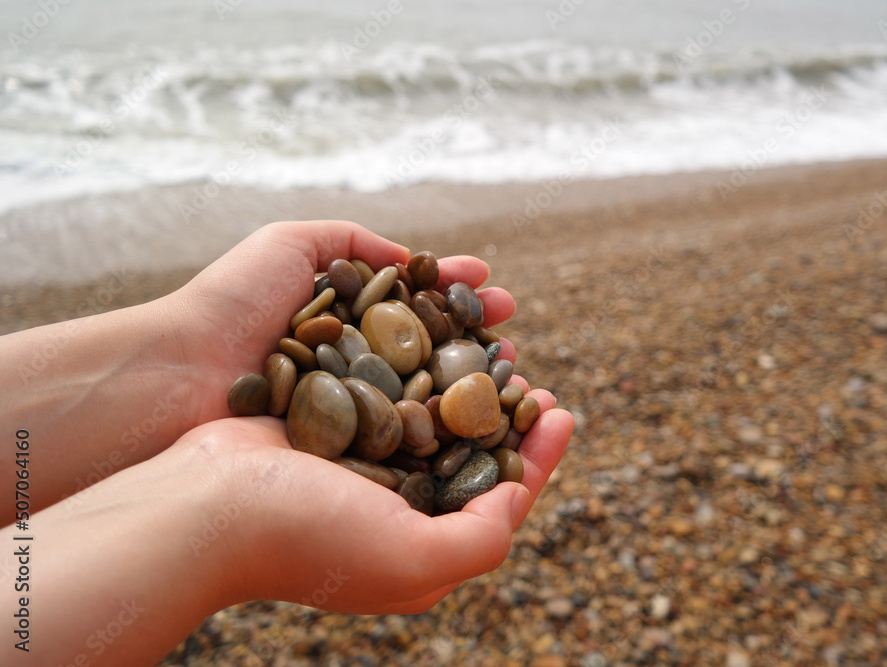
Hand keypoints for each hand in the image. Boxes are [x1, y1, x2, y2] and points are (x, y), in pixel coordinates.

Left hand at [3, 220, 520, 511]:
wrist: (182, 375)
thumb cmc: (230, 304)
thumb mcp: (292, 244)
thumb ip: (357, 243)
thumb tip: (421, 261)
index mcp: (347, 323)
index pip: (418, 307)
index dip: (459, 297)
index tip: (496, 291)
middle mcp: (356, 370)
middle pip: (433, 351)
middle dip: (477, 338)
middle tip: (515, 331)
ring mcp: (353, 415)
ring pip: (429, 398)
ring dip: (473, 387)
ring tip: (513, 373)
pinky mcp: (349, 456)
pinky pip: (408, 441)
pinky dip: (446, 432)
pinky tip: (479, 420)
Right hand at [176, 379, 573, 614]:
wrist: (206, 503)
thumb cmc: (309, 536)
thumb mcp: (415, 562)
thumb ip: (483, 539)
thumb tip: (517, 494)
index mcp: (421, 547)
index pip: (501, 500)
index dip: (538, 457)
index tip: (563, 411)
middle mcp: (395, 509)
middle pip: (469, 457)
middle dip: (506, 416)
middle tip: (530, 377)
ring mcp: (362, 468)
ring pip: (432, 418)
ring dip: (465, 385)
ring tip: (493, 347)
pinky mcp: (332, 428)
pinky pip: (389, 392)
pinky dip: (417, 367)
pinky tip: (434, 339)